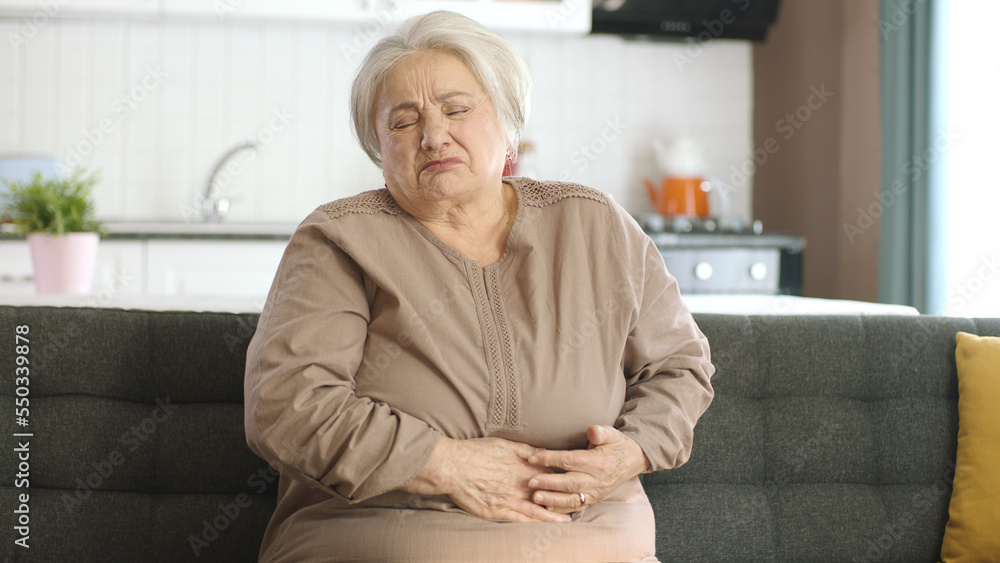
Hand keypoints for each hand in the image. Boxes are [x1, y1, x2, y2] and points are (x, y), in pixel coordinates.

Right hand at [400, 436, 569, 522]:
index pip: (549, 471)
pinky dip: (537, 523)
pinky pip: (523, 519)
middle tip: (580, 500)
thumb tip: (542, 452)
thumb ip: (524, 449)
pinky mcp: (499, 511)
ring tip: (570, 518)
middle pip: (547, 491)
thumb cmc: (475, 452)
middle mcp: (519, 482)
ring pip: (538, 508)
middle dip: (564, 496)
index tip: (576, 479)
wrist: (453, 466)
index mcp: (521, 464)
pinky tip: (548, 526)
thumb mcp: (503, 444)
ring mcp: (510, 498)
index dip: (563, 476)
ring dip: (555, 513)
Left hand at [526, 425, 649, 513]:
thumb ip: (601, 432)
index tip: (533, 457)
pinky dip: (562, 510)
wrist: (632, 460)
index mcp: (598, 462)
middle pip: (569, 482)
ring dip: (553, 499)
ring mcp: (596, 492)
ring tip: (535, 497)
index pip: (570, 460)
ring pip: (572, 499)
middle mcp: (597, 480)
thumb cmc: (616, 445)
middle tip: (530, 481)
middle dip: (549, 483)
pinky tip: (547, 509)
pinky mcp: (594, 500)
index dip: (550, 459)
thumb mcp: (612, 434)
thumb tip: (592, 431)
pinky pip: (577, 507)